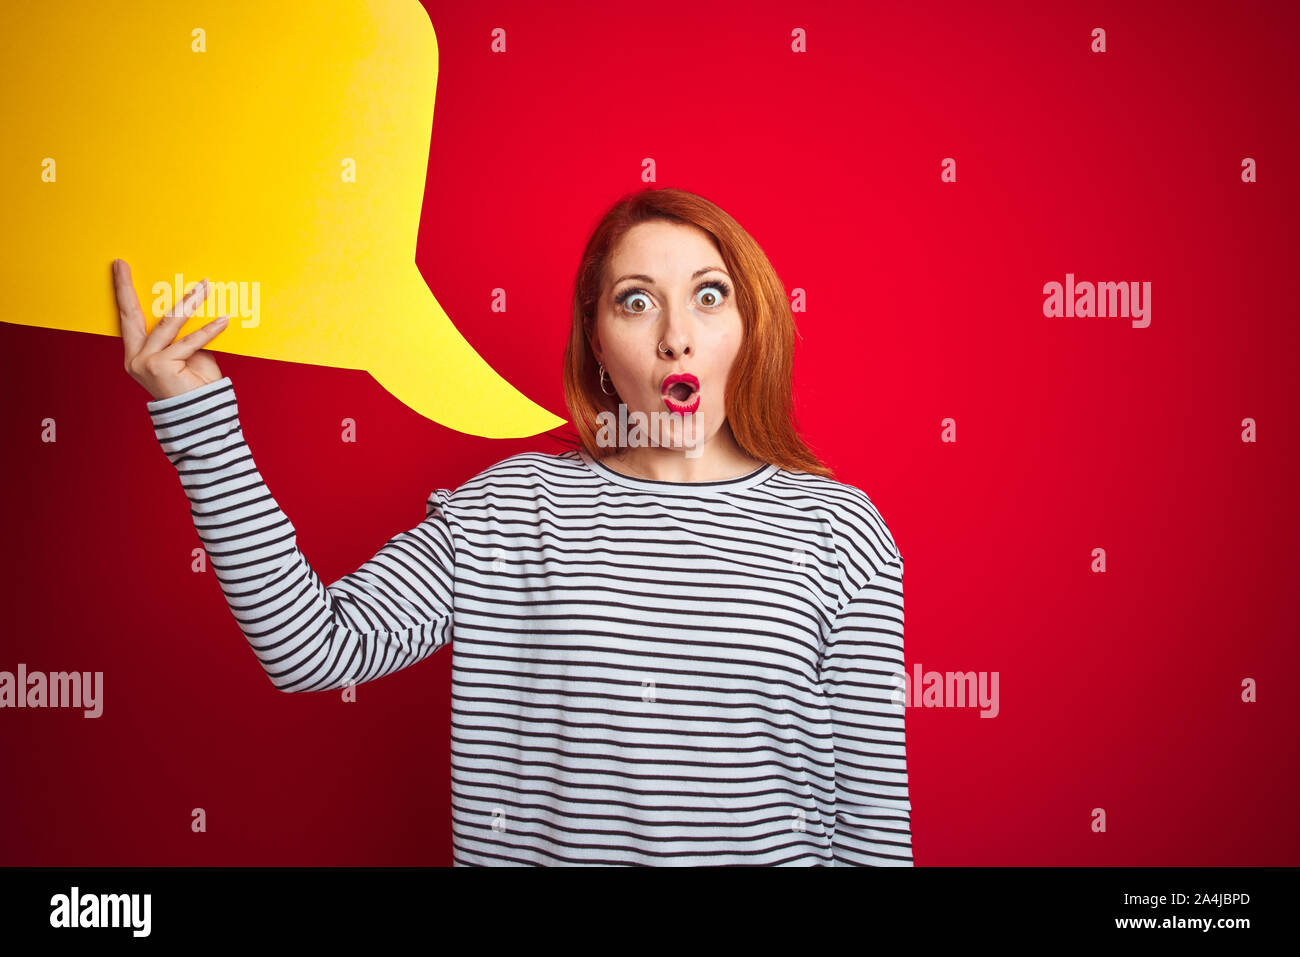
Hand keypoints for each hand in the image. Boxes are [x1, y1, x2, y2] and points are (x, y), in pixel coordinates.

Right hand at [114, 258, 228, 400]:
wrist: (202, 418)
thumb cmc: (195, 386)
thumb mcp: (186, 355)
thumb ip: (182, 336)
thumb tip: (192, 309)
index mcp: (136, 354)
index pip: (128, 317)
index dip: (124, 291)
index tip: (121, 267)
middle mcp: (135, 358)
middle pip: (131, 314)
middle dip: (126, 286)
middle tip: (124, 263)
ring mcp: (145, 363)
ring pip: (168, 324)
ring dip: (189, 303)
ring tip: (204, 286)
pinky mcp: (161, 366)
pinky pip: (190, 342)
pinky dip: (209, 330)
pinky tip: (222, 320)